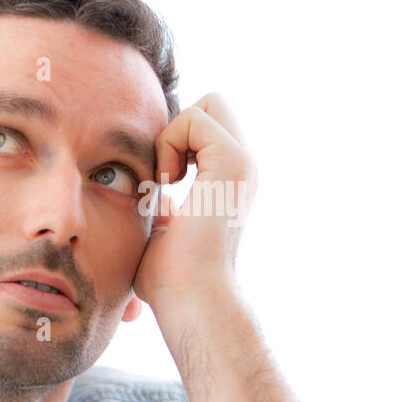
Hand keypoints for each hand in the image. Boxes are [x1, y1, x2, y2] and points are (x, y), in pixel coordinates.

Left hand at [132, 92, 257, 312]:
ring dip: (170, 136)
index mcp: (229, 181)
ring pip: (206, 104)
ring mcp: (242, 162)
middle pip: (212, 104)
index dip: (173, 140)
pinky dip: (168, 142)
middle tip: (162, 174)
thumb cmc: (171, 280)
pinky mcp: (232, 162)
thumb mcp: (165, 232)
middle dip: (175, 128)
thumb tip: (159, 197)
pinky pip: (194, 116)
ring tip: (164, 181)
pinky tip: (166, 182)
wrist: (191, 297)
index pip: (204, 126)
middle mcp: (242, 168)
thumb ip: (167, 208)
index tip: (159, 183)